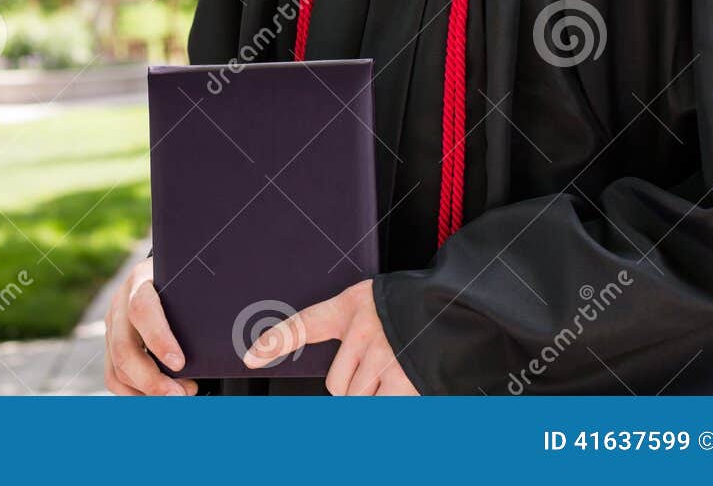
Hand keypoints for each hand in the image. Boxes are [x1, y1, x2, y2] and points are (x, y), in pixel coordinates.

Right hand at [103, 255, 198, 395]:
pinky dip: (136, 395)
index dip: (158, 339)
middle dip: (152, 380)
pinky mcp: (111, 345)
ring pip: (117, 369)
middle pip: (124, 348)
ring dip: (147, 392)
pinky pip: (114, 378)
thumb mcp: (192, 283)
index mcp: (141, 280)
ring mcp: (113, 326)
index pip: (142, 310)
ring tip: (178, 396)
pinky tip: (161, 398)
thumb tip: (235, 340)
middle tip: (181, 395)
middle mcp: (121, 303)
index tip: (180, 364)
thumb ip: (203, 305)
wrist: (170, 276)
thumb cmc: (188, 284)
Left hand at [241, 278, 419, 395]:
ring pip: (356, 401)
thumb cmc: (415, 308)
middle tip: (379, 369)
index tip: (251, 355)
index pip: (303, 324)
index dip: (274, 341)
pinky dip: (388, 406)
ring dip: (374, 398)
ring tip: (397, 375)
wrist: (461, 304)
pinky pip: (380, 408)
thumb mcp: (373, 304)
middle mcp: (362, 332)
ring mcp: (382, 358)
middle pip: (336, 386)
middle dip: (355, 387)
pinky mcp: (404, 381)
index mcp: (351, 308)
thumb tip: (337, 377)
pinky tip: (403, 389)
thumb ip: (351, 330)